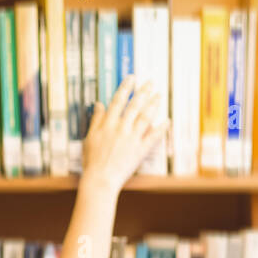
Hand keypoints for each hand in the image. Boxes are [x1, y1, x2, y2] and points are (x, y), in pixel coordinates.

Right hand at [80, 77, 165, 196]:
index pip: (118, 101)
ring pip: (145, 117)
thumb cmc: (92, 161)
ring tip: (159, 96)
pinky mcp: (140, 151)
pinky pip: (153, 137)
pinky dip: (161, 128)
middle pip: (135, 106)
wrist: (100, 180)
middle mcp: (121, 128)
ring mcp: (132, 139)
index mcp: (108, 124)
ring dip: (153, 105)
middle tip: (151, 83)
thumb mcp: (89, 138)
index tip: (132, 78)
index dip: (125, 88)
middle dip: (144, 92)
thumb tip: (99, 104)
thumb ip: (96, 120)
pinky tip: (167, 121)